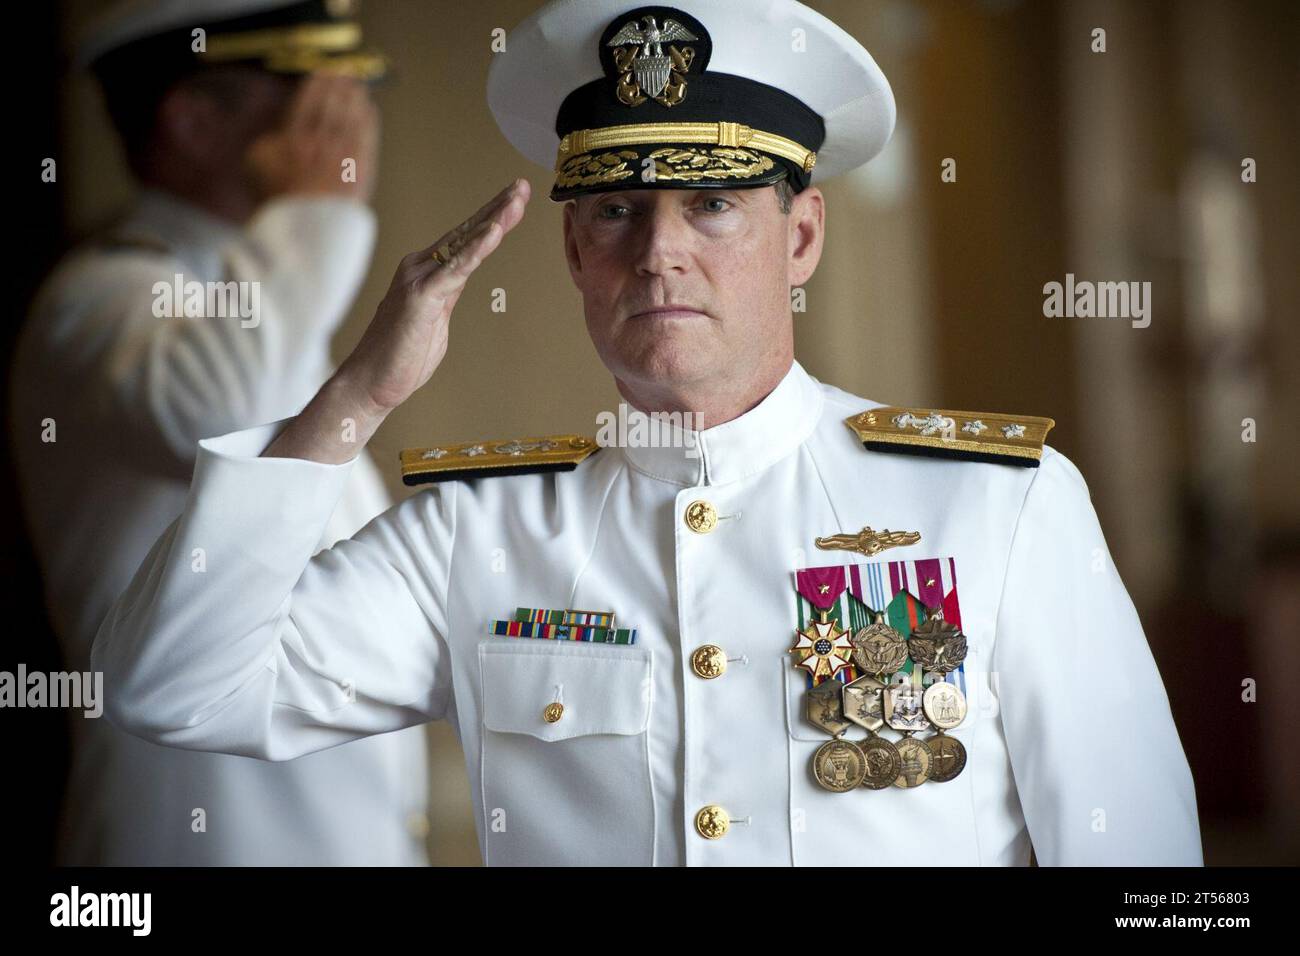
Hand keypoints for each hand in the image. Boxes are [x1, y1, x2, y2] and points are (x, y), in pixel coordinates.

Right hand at [246, 72, 379, 202]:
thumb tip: (279, 134)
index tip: (321, 72)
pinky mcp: (362, 168)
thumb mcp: (256, 166)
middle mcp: (320, 141)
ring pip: (350, 118)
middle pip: (331, 106)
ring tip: (357, 85)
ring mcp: (344, 154)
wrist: (308, 227)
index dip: (316, 86)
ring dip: (355, 98)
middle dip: (337, 86)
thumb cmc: (279, 199)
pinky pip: (367, 137)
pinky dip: (369, 120)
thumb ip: (267, 142)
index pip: (306, 104)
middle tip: (343, 72)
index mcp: (293, 138)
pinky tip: (370, 109)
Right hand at [263, 178, 530, 463]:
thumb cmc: (401, 356)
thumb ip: (447, 296)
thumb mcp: (434, 320)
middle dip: (497, 208)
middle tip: (522, 186)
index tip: (514, 199)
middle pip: (466, 232)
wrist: (370, 382)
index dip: (489, 217)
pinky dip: (477, 249)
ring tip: (517, 200)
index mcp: (426, 272)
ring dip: (494, 220)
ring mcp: (419, 279)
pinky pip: (456, 269)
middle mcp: (420, 267)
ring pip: (464, 244)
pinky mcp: (422, 296)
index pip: (464, 239)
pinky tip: (495, 231)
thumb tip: (459, 281)